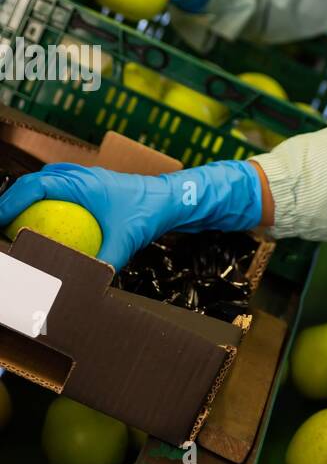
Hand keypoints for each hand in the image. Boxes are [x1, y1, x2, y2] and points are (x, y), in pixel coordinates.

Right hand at [0, 159, 261, 270]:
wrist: (173, 198)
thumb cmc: (149, 213)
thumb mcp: (125, 240)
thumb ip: (103, 263)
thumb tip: (84, 288)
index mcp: (78, 181)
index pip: (31, 188)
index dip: (7, 204)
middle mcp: (76, 175)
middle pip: (31, 186)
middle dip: (11, 204)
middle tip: (2, 231)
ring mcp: (81, 179)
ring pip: (43, 188)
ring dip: (26, 204)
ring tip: (14, 230)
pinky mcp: (88, 188)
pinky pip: (57, 195)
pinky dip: (45, 208)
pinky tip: (43, 232)